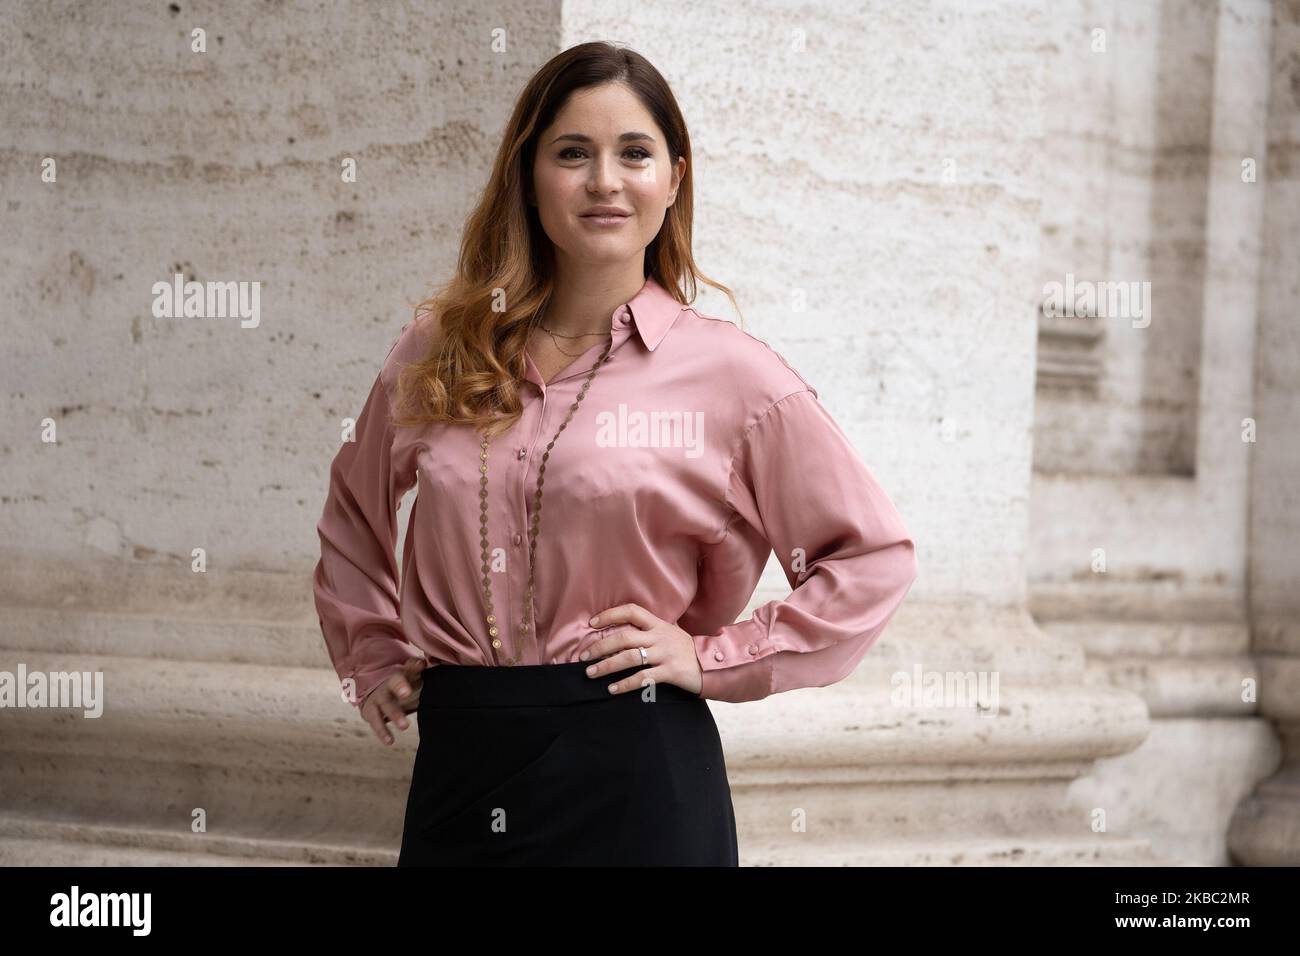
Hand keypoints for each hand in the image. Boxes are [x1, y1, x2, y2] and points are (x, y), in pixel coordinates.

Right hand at [360, 657, 426, 745]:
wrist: (378, 692)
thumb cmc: (404, 684)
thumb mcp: (413, 676)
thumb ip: (417, 669)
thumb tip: (422, 661)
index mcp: (402, 674)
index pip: (408, 667)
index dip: (414, 666)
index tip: (420, 665)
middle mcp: (387, 685)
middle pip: (393, 684)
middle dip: (400, 688)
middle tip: (407, 694)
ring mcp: (378, 698)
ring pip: (384, 705)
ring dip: (394, 715)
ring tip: (405, 727)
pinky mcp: (370, 712)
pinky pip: (376, 722)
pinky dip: (382, 732)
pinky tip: (390, 742)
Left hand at [581, 603, 702, 696]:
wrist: (711, 665)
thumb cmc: (685, 649)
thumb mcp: (670, 632)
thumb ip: (649, 629)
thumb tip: (622, 628)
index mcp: (658, 624)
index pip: (631, 611)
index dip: (610, 615)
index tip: (592, 623)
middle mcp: (659, 636)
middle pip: (624, 637)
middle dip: (600, 646)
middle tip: (583, 656)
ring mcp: (665, 654)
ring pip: (629, 658)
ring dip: (606, 666)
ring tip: (590, 673)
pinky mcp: (670, 672)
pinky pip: (643, 678)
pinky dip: (625, 684)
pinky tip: (612, 689)